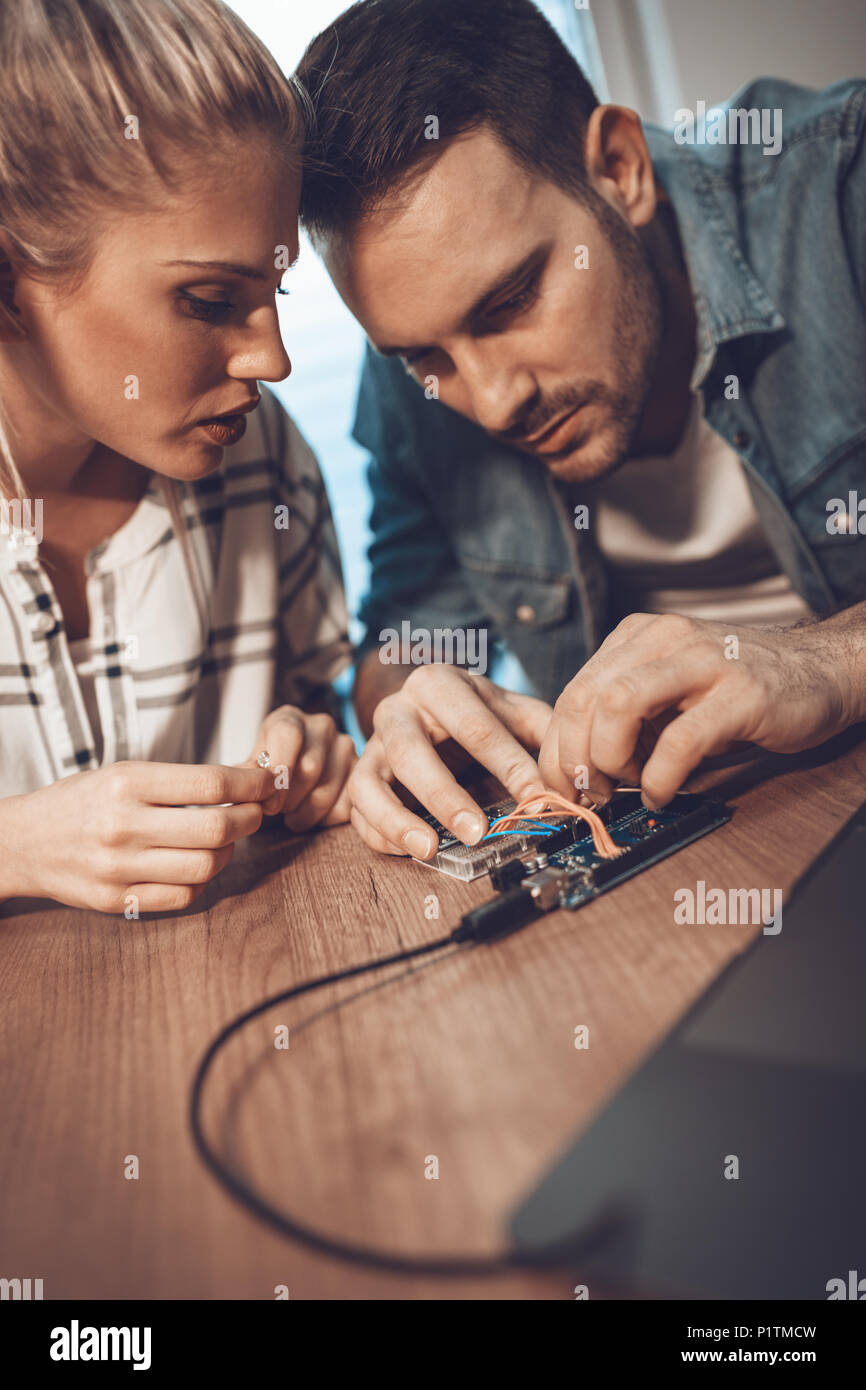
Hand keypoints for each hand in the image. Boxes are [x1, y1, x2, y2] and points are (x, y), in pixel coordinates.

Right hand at [0, 760, 274, 912]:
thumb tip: (248, 779)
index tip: (268, 782)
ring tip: (225, 839)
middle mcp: (123, 825)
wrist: (23, 841)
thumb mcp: (124, 773)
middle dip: (249, 819)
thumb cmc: (83, 801)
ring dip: (229, 852)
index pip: (211, 782)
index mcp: (127, 782)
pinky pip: (184, 897)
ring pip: (206, 866)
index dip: (252, 783)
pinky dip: (202, 881)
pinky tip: (197, 865)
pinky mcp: (117, 901)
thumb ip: (181, 780)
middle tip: (254, 813)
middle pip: (217, 827)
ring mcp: (119, 867)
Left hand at [235, 704, 355, 830]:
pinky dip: (324, 819)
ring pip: (327, 790)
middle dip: (288, 799)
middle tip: (276, 811)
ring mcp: (345, 746)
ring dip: (304, 813)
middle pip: (309, 767)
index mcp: (289, 718)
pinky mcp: (360, 772)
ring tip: (291, 816)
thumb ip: (247, 774)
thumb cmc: (268, 770)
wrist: (292, 774)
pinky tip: (311, 815)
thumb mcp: (252, 766)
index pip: (287, 735)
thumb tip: (244, 784)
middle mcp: (321, 726)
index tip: (267, 799)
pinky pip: (344, 805)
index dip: (278, 770)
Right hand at [347, 664, 553, 858]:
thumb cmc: (476, 712)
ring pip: (368, 782)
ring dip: (397, 820)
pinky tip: (410, 849)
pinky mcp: (360, 775)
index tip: (537, 799)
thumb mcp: (512, 709)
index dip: (509, 765)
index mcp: (438, 684)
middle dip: (444, 795)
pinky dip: (380, 833)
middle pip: (409, 751)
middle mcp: (397, 709)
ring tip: (430, 849)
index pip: (474, 726)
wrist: (429, 703)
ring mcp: (372, 744)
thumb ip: (543, 733)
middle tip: (478, 831)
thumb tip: (574, 776)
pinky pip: (356, 808)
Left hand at [538, 612, 853, 809]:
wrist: (819, 670)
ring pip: (618, 707)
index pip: (572, 692)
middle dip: (574, 760)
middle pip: (583, 698)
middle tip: (590, 795)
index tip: (564, 788)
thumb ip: (626, 718)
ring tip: (628, 787)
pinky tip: (663, 793)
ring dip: (611, 760)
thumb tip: (580, 773)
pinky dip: (660, 779)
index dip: (558, 749)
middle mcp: (663, 640)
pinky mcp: (740, 694)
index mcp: (638, 638)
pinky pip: (679, 742)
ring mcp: (702, 662)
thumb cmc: (740, 691)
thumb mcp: (671, 694)